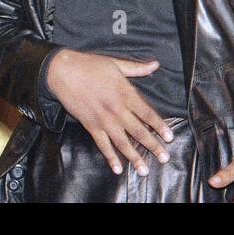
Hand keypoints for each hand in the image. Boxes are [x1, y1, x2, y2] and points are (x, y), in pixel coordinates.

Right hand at [45, 49, 174, 174]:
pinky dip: (110, 157)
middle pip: (138, 131)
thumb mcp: (116, 63)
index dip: (159, 126)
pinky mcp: (91, 126)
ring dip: (134, 157)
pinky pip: (103, 145)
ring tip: (144, 170)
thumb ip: (137, 68)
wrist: (64, 71)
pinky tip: (118, 169)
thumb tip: (155, 64)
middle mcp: (117, 109)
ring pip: (122, 142)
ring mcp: (103, 120)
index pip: (147, 113)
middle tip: (165, 158)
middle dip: (153, 146)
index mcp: (125, 93)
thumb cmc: (91, 65)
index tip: (169, 137)